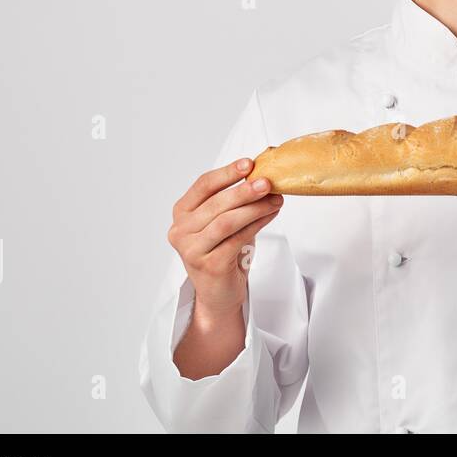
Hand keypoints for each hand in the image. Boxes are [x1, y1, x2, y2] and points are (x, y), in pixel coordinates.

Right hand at [166, 158, 284, 322]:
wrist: (218, 293)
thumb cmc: (222, 251)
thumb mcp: (222, 221)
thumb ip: (232, 200)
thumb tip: (262, 174)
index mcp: (182, 213)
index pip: (203, 186)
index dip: (226, 173)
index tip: (249, 164)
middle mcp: (181, 231)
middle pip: (216, 204)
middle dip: (244, 191)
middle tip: (268, 182)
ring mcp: (192, 250)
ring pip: (226, 221)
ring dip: (254, 208)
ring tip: (275, 200)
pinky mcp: (209, 265)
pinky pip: (237, 240)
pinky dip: (256, 225)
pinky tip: (270, 216)